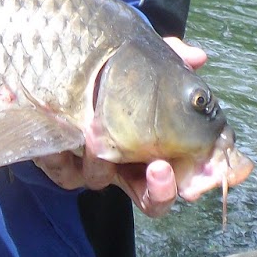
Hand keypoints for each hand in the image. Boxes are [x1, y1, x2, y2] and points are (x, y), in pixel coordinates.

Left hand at [33, 36, 206, 218]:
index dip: (192, 185)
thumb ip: (173, 57)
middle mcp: (129, 167)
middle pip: (154, 200)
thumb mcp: (146, 61)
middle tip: (160, 167)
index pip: (181, 183)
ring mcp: (95, 167)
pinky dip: (59, 159)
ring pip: (101, 181)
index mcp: (157, 151)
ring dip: (100, 164)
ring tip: (95, 135)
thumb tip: (197, 56)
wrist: (70, 68)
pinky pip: (62, 172)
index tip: (195, 185)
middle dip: (161, 190)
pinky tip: (59, 143)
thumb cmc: (119, 73)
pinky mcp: (62, 164)